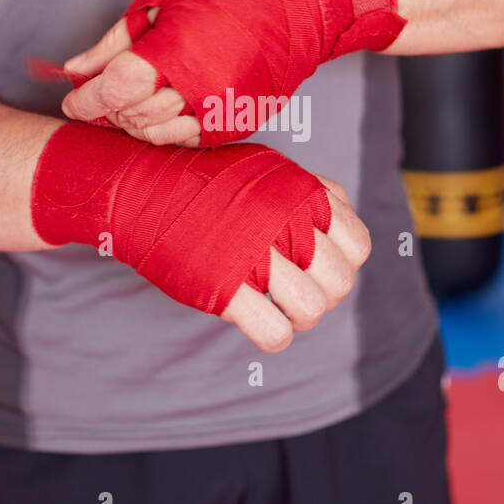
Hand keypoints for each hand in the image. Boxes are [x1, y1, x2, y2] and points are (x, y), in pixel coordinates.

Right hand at [30, 123, 371, 351]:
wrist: (144, 189)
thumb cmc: (208, 182)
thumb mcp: (270, 170)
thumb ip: (312, 194)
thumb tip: (341, 224)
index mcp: (303, 193)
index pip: (358, 246)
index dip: (343, 262)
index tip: (316, 263)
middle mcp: (286, 220)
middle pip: (340, 283)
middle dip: (322, 294)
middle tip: (294, 290)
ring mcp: (255, 253)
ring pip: (313, 311)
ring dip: (297, 317)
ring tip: (276, 305)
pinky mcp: (225, 287)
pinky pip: (276, 334)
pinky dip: (272, 334)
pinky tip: (256, 319)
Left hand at [61, 0, 404, 145]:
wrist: (292, 7)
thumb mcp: (161, 3)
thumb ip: (115, 40)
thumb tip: (76, 67)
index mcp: (176, 52)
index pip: (114, 89)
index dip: (85, 100)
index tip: (72, 101)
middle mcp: (199, 88)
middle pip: (132, 115)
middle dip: (108, 110)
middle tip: (98, 97)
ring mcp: (220, 111)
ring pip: (157, 135)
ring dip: (134, 123)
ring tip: (131, 102)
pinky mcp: (234, 124)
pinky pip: (185, 140)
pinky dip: (164, 130)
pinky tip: (161, 109)